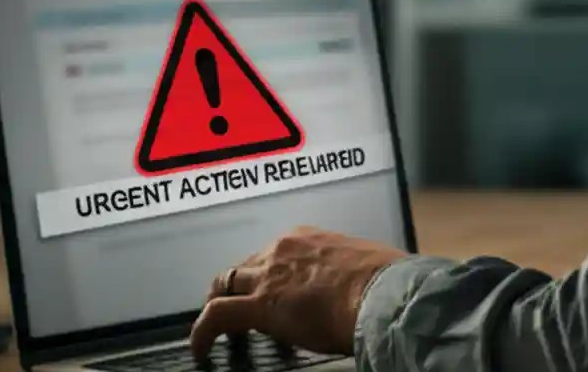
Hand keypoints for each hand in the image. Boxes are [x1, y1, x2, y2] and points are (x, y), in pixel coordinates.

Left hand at [189, 227, 407, 358]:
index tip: (271, 293)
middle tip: (237, 310)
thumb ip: (341, 274)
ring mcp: (268, 276)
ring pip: (225, 286)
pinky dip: (203, 332)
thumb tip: (348, 291)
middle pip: (243, 268)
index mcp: (307, 238)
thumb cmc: (385, 282)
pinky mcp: (259, 306)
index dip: (267, 277)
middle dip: (237, 289)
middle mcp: (282, 249)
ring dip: (219, 307)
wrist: (383, 295)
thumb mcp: (360, 266)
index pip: (272, 254)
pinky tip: (202, 350)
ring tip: (218, 331)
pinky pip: (216, 315)